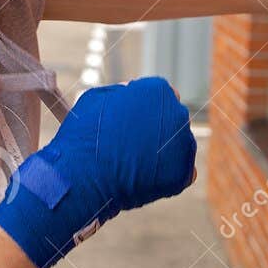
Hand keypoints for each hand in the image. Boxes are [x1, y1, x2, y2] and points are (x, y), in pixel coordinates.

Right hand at [0, 76, 197, 267]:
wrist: (83, 175)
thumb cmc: (84, 135)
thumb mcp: (95, 99)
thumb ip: (120, 92)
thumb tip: (130, 90)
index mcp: (158, 90)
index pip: (162, 96)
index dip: (147, 110)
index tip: (133, 124)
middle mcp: (177, 112)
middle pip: (173, 119)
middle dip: (157, 130)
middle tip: (133, 146)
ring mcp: (184, 143)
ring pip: (178, 145)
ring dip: (162, 152)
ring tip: (135, 164)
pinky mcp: (184, 172)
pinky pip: (182, 171)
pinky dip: (167, 176)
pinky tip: (146, 178)